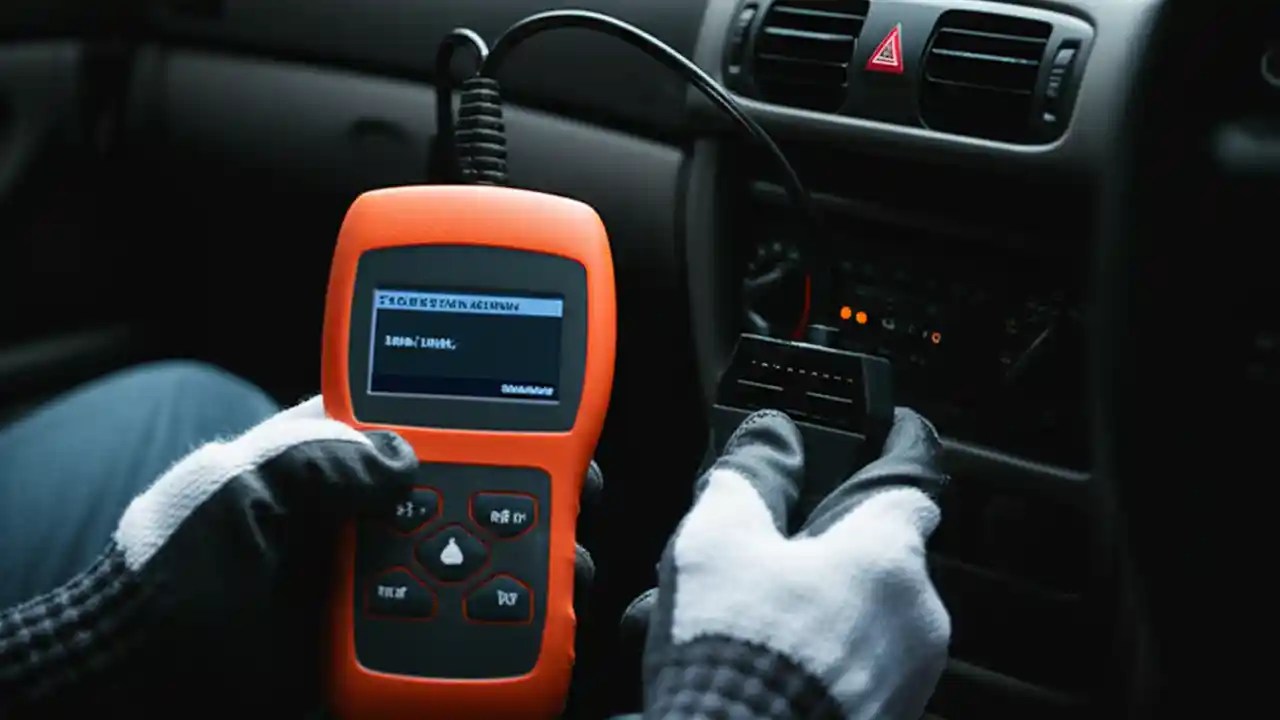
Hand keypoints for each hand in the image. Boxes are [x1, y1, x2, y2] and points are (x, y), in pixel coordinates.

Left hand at [0, 397, 601, 716]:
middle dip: (541, 494)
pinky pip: (466, 630)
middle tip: (580, 502)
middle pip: (484, 492)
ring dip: (540, 564)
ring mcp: (393, 575)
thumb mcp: (241, 487)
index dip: (500, 417)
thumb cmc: (180, 560)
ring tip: (566, 573)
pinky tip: (534, 630)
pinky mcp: (398, 636)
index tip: (553, 424)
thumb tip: (405, 463)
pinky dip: (509, 630)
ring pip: (488, 560)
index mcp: (344, 458)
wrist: (154, 665)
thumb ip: (320, 461)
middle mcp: (380, 513)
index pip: (439, 421)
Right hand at [642, 408, 949, 719]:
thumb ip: (750, 476)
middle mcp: (917, 613)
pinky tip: (759, 657)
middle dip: (823, 543)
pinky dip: (816, 650)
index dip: (889, 445)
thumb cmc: (738, 655)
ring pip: (863, 610)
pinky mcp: (890, 713)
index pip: (912, 472)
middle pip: (876, 549)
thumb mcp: (718, 539)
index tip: (881, 431)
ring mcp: (908, 673)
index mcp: (887, 552)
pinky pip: (856, 661)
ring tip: (742, 613)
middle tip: (764, 547)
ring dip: (813, 601)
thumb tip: (768, 438)